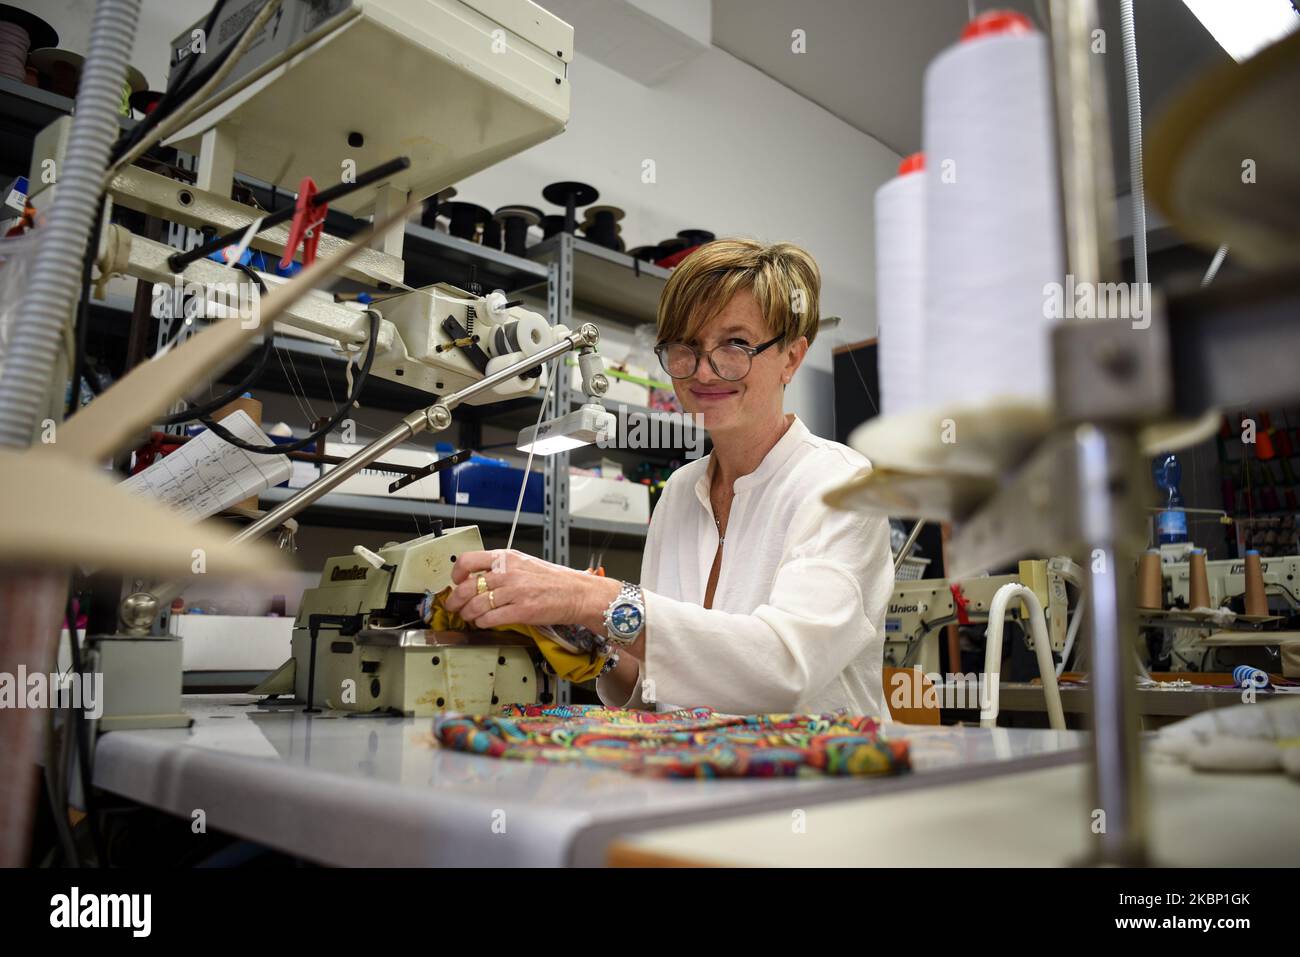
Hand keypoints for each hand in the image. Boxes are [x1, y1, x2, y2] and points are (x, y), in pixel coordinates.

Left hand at [446, 549, 621, 630]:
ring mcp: (514, 592)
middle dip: (455, 600)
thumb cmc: (554, 580)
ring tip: (469, 616)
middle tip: (453, 606)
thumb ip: (501, 567)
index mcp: (506, 558)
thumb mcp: (524, 563)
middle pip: (467, 587)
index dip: (456, 574)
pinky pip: (490, 619)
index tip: (455, 582)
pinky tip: (484, 622)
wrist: (577, 593)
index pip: (468, 560)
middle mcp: (508, 573)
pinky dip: (482, 623)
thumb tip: (477, 578)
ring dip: (468, 614)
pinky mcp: (521, 611)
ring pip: (476, 606)